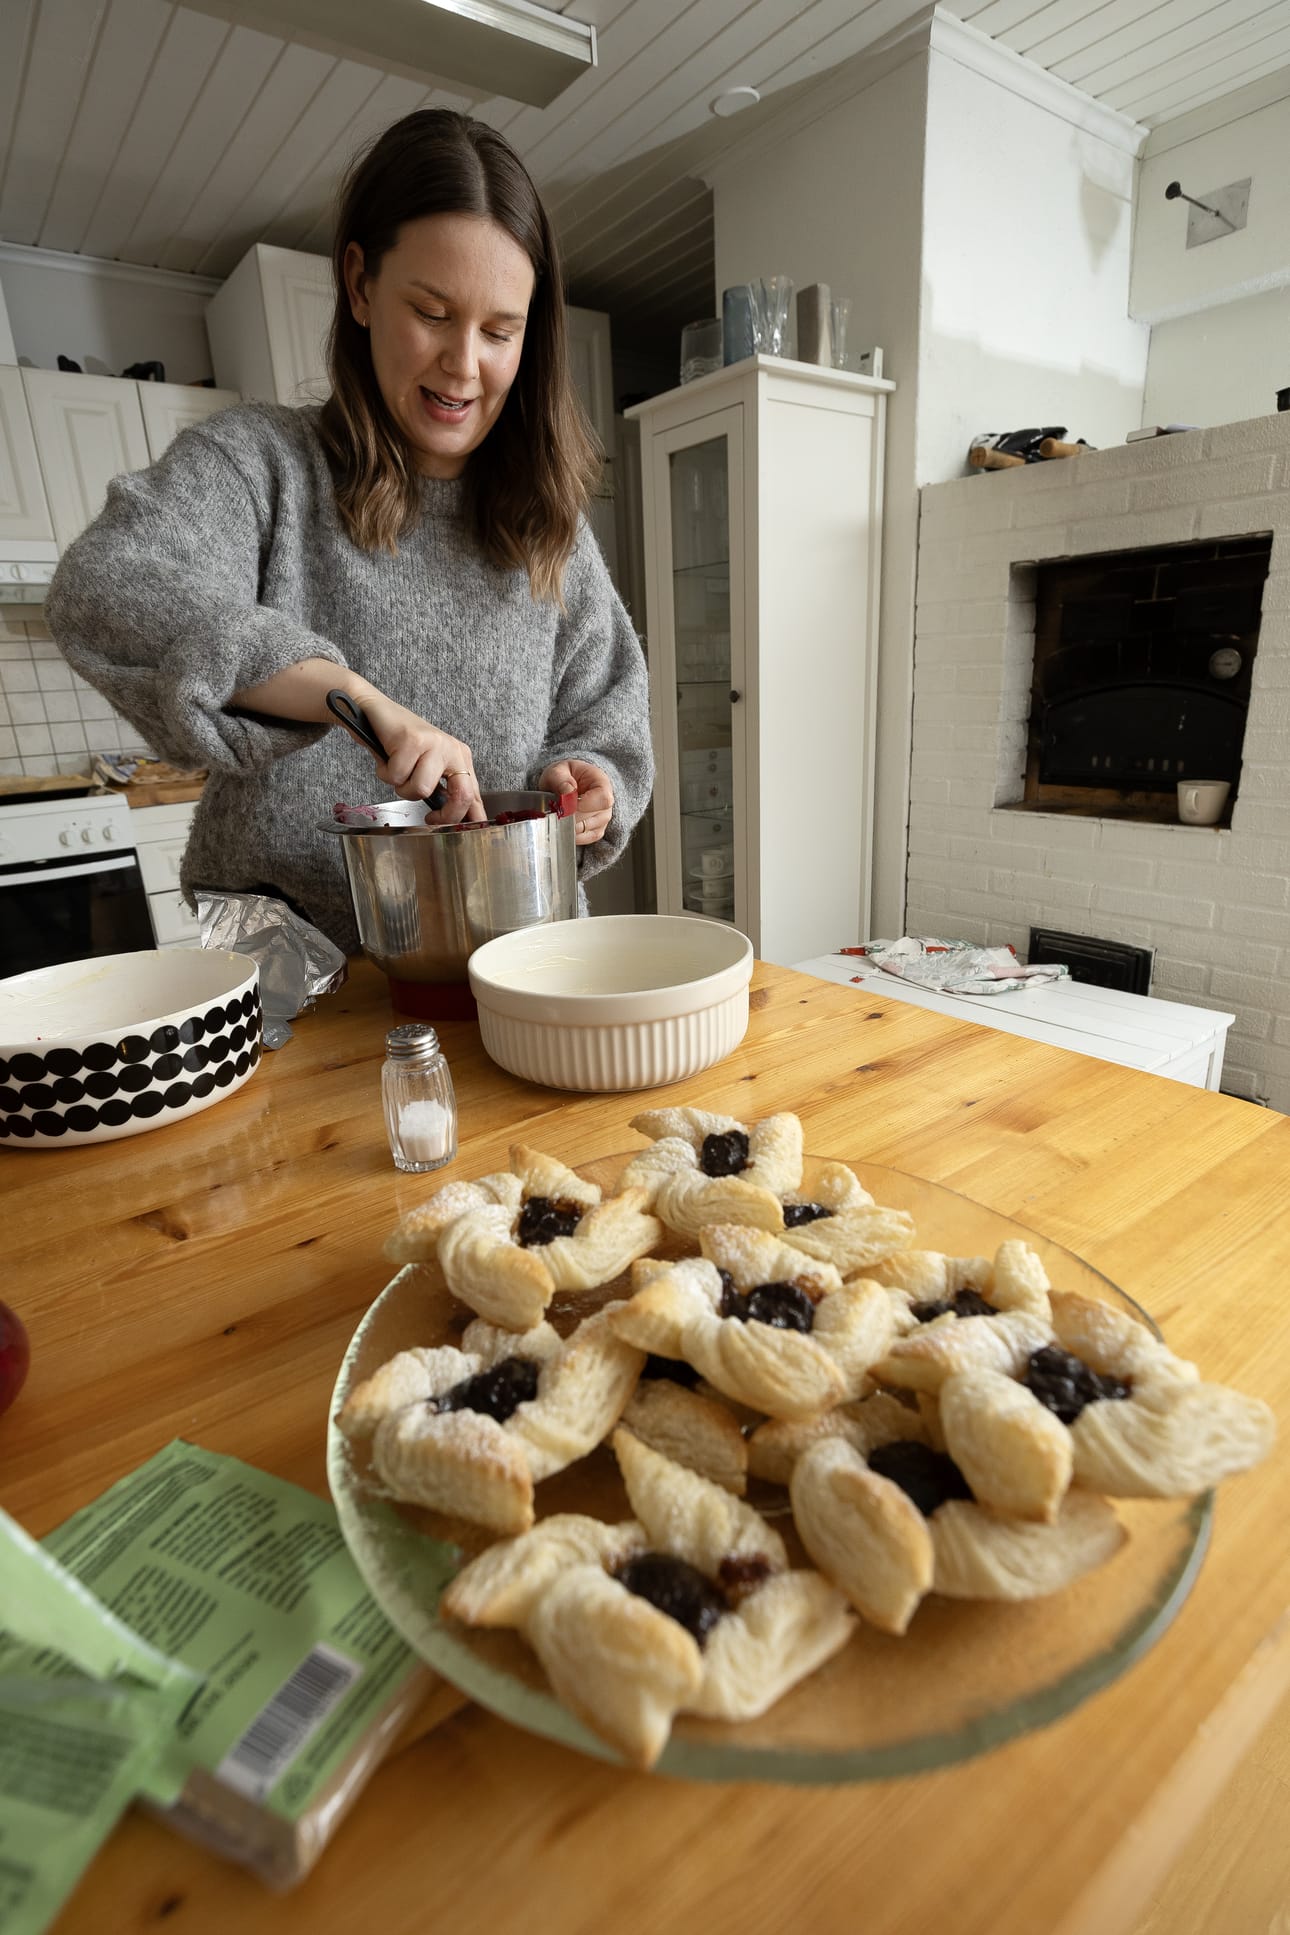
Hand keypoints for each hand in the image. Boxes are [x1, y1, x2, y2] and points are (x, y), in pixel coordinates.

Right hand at [347, 689, 484, 823]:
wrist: (376, 712)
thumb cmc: (401, 744)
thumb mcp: (429, 768)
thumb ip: (444, 791)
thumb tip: (459, 821)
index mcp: (460, 757)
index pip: (473, 795)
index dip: (468, 819)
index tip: (455, 832)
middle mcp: (452, 749)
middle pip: (460, 796)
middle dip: (443, 815)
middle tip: (428, 818)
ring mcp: (433, 743)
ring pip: (421, 789)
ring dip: (402, 787)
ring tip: (398, 770)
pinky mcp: (412, 740)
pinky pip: (397, 776)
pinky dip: (386, 772)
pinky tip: (387, 757)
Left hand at [540, 759, 613, 845]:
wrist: (565, 785)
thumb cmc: (564, 776)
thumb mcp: (558, 771)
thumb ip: (560, 779)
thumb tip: (567, 792)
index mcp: (602, 783)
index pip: (603, 799)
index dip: (584, 805)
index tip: (566, 806)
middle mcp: (606, 804)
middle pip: (593, 818)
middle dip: (570, 817)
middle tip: (554, 812)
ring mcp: (603, 820)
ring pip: (586, 830)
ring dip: (568, 826)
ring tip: (557, 815)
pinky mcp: (595, 832)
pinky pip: (583, 839)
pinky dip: (569, 834)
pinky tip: (562, 824)